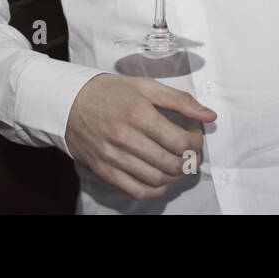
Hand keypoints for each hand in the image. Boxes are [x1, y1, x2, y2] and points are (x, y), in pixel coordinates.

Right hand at [64, 73, 216, 200]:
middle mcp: (125, 137)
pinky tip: (159, 177)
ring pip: (157, 179)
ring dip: (175, 175)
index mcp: (138, 112)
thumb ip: (179, 100)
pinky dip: (155, 188)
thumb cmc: (110, 92)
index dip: (196, 143)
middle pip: (171, 163)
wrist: (69, 102)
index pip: (180, 141)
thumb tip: (209, 115)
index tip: (195, 136)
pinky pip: (137, 191)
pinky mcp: (104, 170)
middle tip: (190, 152)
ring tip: (176, 162)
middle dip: (189, 161)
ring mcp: (112, 156)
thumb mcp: (145, 87)